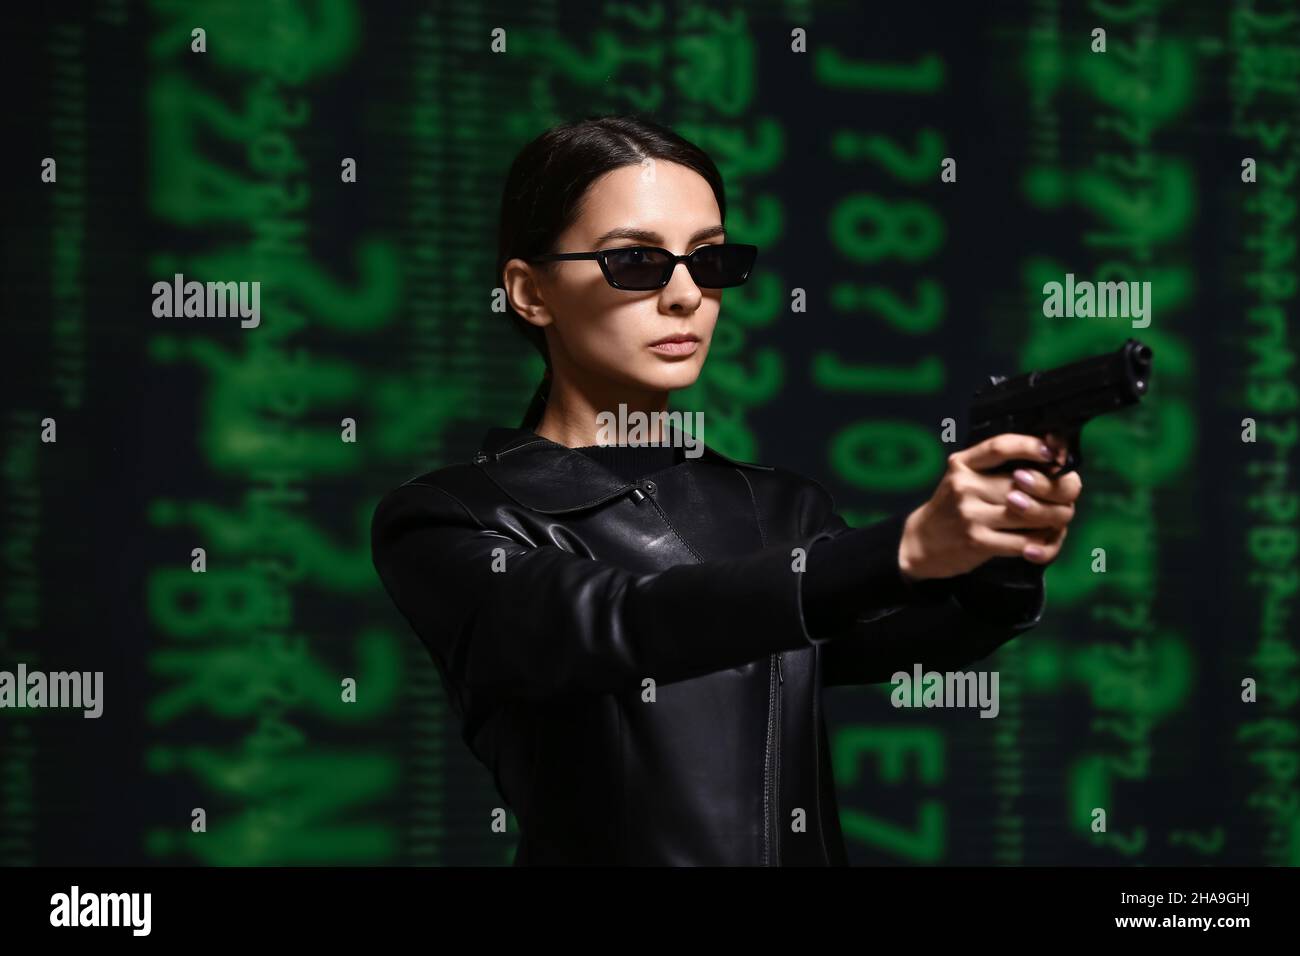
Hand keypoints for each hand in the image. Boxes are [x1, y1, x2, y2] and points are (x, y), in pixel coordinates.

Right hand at [898, 432, 1082, 580]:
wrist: (920, 543)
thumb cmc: (953, 510)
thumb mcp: (963, 479)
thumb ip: (995, 470)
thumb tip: (1052, 462)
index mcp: (962, 464)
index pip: (1001, 446)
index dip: (1033, 446)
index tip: (1055, 453)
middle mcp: (965, 485)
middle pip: (1026, 482)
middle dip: (1059, 491)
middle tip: (1069, 498)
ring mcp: (970, 513)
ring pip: (1030, 513)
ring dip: (1054, 520)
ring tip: (1058, 522)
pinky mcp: (976, 541)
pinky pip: (1023, 542)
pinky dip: (1040, 545)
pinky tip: (1040, 544)